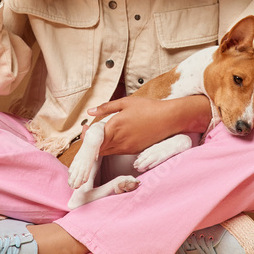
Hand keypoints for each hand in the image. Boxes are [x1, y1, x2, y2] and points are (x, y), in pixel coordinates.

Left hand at [89, 95, 211, 155]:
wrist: (168, 118)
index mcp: (114, 127)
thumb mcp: (126, 102)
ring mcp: (127, 148)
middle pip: (98, 148)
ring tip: (102, 133)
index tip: (84, 129)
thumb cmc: (148, 107)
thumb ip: (106, 108)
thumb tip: (90, 112)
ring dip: (101, 145)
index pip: (93, 139)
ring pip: (107, 151)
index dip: (86, 136)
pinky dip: (112, 146)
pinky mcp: (134, 151)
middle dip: (91, 142)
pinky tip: (115, 137)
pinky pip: (117, 151)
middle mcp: (119, 140)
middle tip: (90, 132)